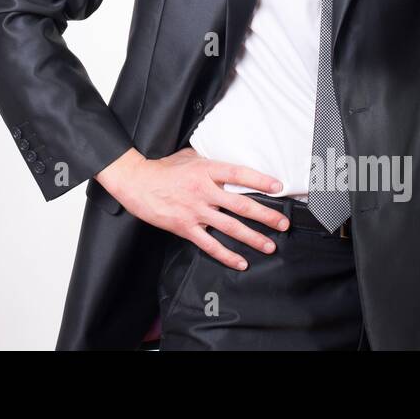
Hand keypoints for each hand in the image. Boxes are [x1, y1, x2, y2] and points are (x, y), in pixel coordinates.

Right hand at [95, 146, 288, 269]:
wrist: (137, 183)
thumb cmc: (163, 169)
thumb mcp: (189, 157)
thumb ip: (209, 160)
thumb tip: (228, 162)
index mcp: (206, 170)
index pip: (239, 174)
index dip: (260, 180)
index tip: (278, 187)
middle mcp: (203, 191)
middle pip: (241, 205)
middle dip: (266, 216)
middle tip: (282, 224)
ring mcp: (195, 211)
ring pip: (230, 227)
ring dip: (252, 238)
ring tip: (269, 245)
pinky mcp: (186, 227)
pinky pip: (210, 245)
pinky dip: (227, 255)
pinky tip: (241, 262)